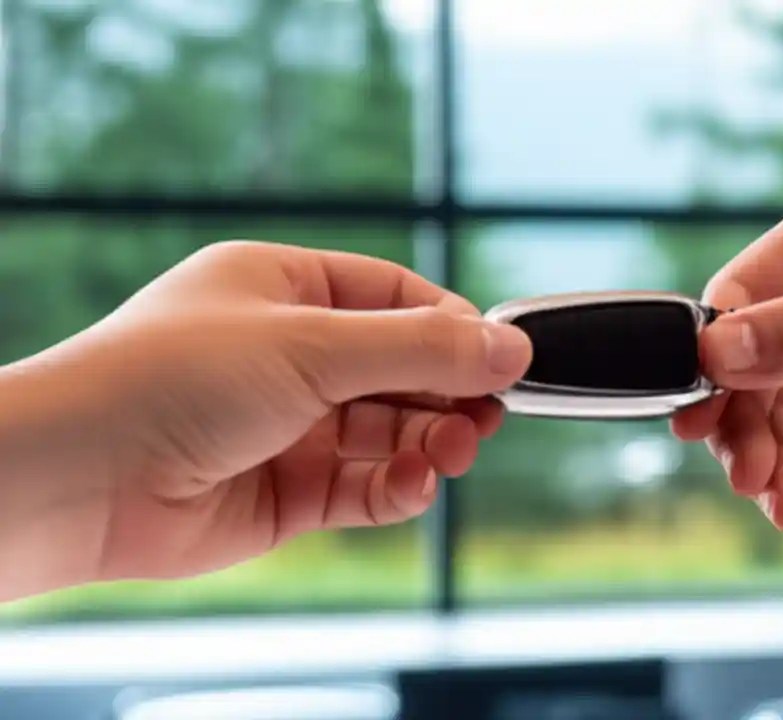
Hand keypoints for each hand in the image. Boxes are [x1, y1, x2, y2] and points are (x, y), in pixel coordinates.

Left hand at [0, 241, 530, 597]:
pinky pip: (362, 487)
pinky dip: (398, 488)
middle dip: (447, 394)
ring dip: (430, 443)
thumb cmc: (170, 379)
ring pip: (388, 433)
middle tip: (486, 418)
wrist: (79, 477)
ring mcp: (286, 426)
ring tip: (454, 453)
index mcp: (283, 289)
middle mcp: (287, 355)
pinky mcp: (283, 492)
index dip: (451, 328)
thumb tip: (512, 346)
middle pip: (399, 370)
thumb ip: (421, 349)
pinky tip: (416, 485)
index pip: (394, 298)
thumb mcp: (312, 345)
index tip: (500, 359)